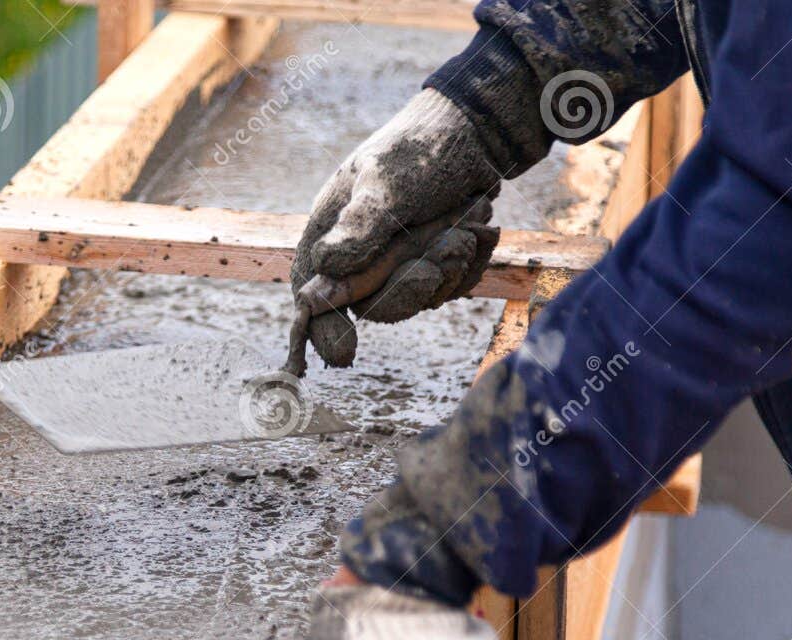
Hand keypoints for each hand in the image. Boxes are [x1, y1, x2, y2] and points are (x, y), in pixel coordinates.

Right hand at [292, 89, 501, 367]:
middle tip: (442, 255)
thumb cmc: (418, 149)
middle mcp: (359, 257)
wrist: (475, 132)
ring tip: (466, 225)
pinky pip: (450, 288)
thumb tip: (324, 268)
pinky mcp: (432, 266)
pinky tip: (479, 228)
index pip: (312, 295)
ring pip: (418, 300)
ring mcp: (397, 265)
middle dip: (412, 287)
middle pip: (374, 307)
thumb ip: (360, 226)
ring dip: (449, 268)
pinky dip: (470, 264)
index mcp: (330, 235)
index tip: (344, 354)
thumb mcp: (386, 181)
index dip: (323, 329)